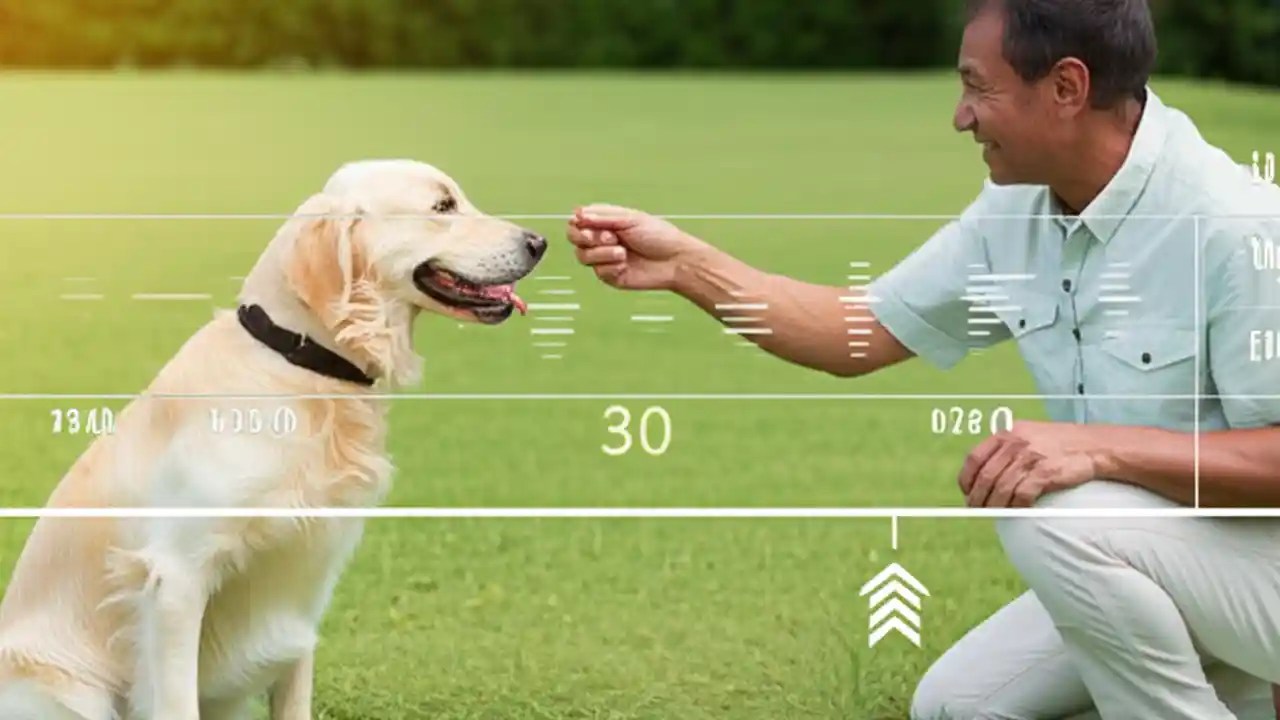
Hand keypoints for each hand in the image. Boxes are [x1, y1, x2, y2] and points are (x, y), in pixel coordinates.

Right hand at [566, 204, 708, 290]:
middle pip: (574, 239)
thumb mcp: (630, 219)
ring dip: (602, 254)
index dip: (579, 224)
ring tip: (622, 253)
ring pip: (583, 257)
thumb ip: (603, 217)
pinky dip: (612, 267)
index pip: (577, 221)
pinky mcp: (610, 275)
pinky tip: (626, 265)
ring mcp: (604, 258)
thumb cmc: (658, 236)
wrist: (674, 261)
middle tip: (610, 238)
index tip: (590, 225)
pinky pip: (598, 272)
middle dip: (589, 239)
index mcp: (605, 222)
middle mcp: (601, 239)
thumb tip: (578, 214)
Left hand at [958, 420, 1103, 506]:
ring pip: (1002, 488)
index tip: (966, 491)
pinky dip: (1017, 505)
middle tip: (977, 508)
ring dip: (996, 505)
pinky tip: (1018, 509)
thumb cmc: (1060, 444)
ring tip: (995, 512)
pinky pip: (1023, 494)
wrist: (1095, 446)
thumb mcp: (1029, 435)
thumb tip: (985, 477)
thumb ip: (1007, 450)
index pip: (975, 458)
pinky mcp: (1046, 472)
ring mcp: (1031, 457)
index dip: (967, 478)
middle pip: (986, 476)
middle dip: (978, 496)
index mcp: (1007, 433)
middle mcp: (1016, 443)